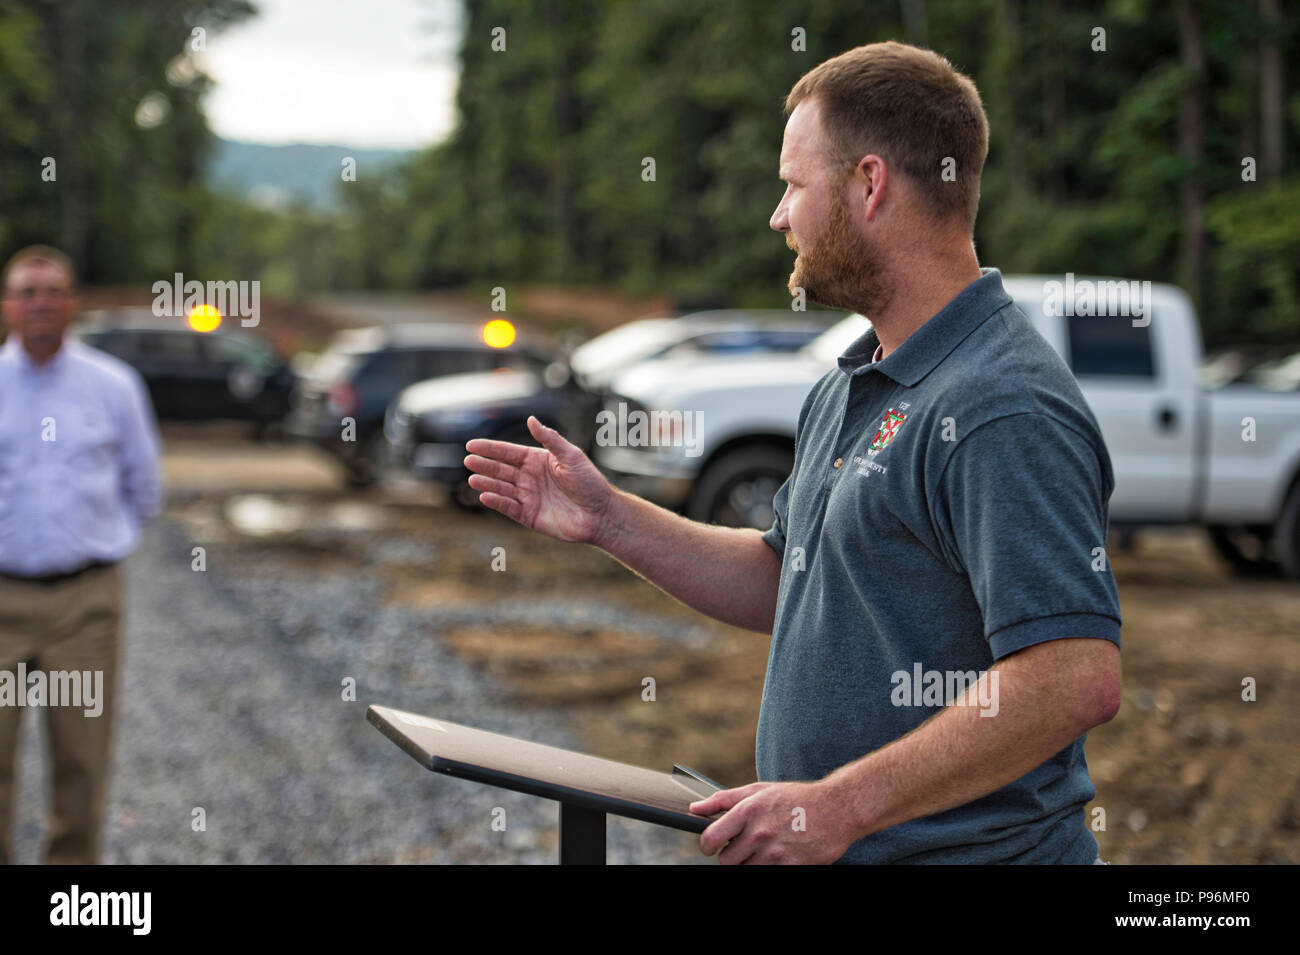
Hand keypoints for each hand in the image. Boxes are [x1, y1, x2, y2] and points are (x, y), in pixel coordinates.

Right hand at [464, 415, 615, 544]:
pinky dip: (497, 502)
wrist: (600, 514)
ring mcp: (528, 497)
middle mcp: (530, 477)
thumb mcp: (571, 456)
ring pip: (502, 488)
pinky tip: (485, 496)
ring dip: (487, 483)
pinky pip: (509, 508)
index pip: (509, 452)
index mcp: (538, 460)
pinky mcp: (529, 516)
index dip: (490, 448)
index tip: (471, 445)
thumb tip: (531, 419)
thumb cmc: (590, 483)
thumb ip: (550, 439)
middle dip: (484, 465)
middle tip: (468, 460)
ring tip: (473, 479)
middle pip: (501, 469)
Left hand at [690, 781, 856, 864]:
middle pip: (725, 861)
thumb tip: (695, 809)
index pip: (710, 838)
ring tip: (762, 850)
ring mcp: (775, 853)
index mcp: (748, 811)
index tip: (711, 846)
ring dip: (749, 864)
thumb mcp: (759, 791)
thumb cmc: (796, 798)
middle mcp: (759, 833)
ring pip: (744, 871)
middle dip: (730, 856)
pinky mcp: (790, 867)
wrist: (837, 809)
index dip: (706, 845)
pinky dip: (767, 868)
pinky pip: (766, 874)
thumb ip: (723, 800)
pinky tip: (777, 856)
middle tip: (743, 846)